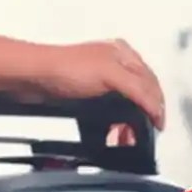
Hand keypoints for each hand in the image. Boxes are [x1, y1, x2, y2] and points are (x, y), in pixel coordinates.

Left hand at [25, 40, 166, 129]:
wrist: (32, 77)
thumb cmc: (65, 68)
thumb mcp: (110, 75)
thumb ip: (137, 90)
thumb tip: (155, 106)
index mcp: (124, 53)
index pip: (151, 83)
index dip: (158, 105)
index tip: (159, 126)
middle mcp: (115, 63)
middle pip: (140, 94)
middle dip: (144, 116)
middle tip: (142, 136)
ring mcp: (101, 78)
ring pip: (126, 104)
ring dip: (128, 123)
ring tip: (125, 138)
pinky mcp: (87, 92)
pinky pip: (110, 110)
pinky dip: (114, 124)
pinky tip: (111, 133)